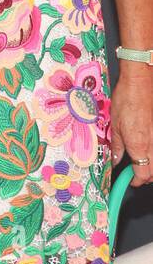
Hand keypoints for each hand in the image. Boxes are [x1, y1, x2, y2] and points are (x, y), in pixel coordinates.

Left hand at [110, 68, 152, 185]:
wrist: (140, 81)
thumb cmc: (127, 99)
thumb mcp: (115, 124)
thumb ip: (117, 146)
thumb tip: (116, 159)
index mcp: (138, 145)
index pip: (142, 174)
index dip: (135, 181)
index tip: (130, 181)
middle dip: (145, 176)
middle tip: (135, 172)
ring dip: (152, 165)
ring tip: (142, 160)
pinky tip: (148, 147)